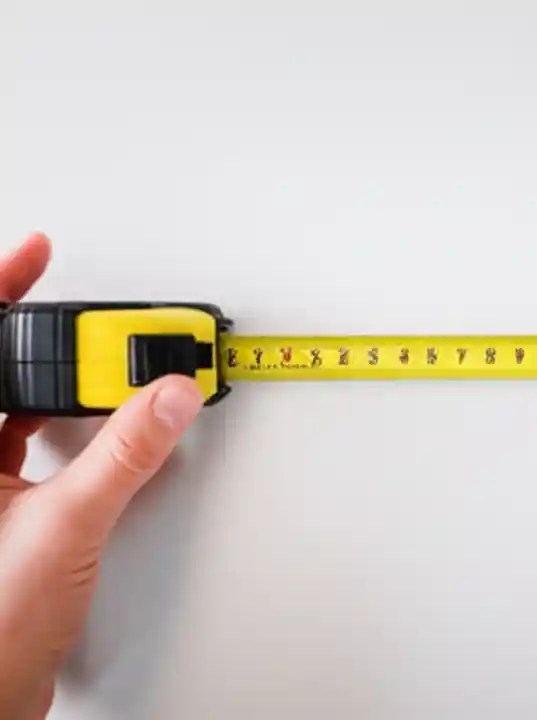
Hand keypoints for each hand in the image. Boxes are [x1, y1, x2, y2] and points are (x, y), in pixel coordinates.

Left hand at [0, 233, 204, 718]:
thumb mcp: (65, 527)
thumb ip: (124, 455)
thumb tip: (164, 397)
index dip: (1, 287)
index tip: (35, 253)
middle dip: (40, 332)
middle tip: (88, 313)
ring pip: (7, 403)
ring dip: (52, 377)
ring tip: (102, 360)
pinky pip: (20, 440)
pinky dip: (59, 421)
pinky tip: (95, 421)